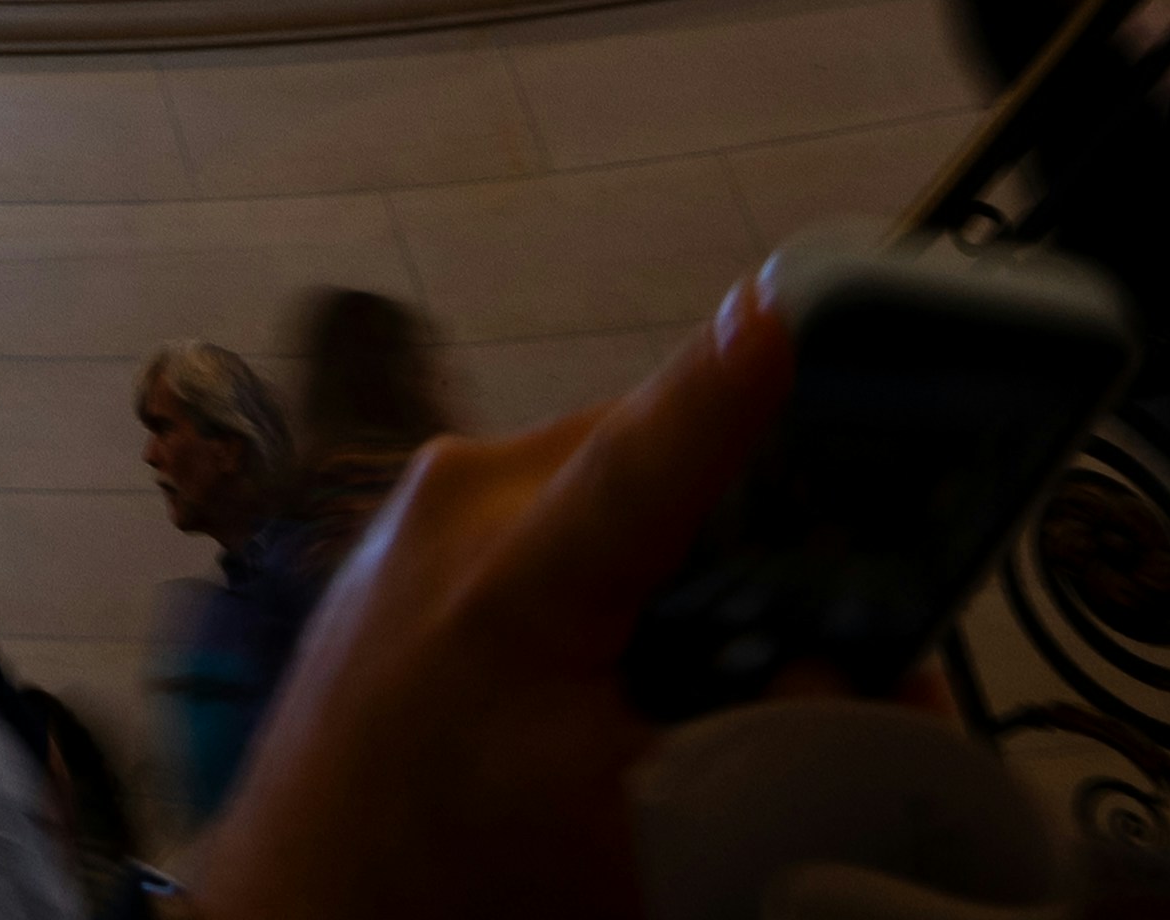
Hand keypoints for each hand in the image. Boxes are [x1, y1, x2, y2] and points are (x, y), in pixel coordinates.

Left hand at [185, 275, 799, 919]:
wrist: (314, 891)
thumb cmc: (458, 869)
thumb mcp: (644, 824)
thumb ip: (758, 731)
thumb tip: (854, 673)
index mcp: (510, 578)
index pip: (643, 458)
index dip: (725, 385)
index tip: (776, 310)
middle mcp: (461, 502)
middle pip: (660, 455)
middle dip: (758, 510)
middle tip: (843, 580)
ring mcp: (432, 502)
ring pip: (613, 470)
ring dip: (685, 528)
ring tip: (731, 625)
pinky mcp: (422, 523)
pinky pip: (556, 497)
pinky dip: (617, 544)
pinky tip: (642, 630)